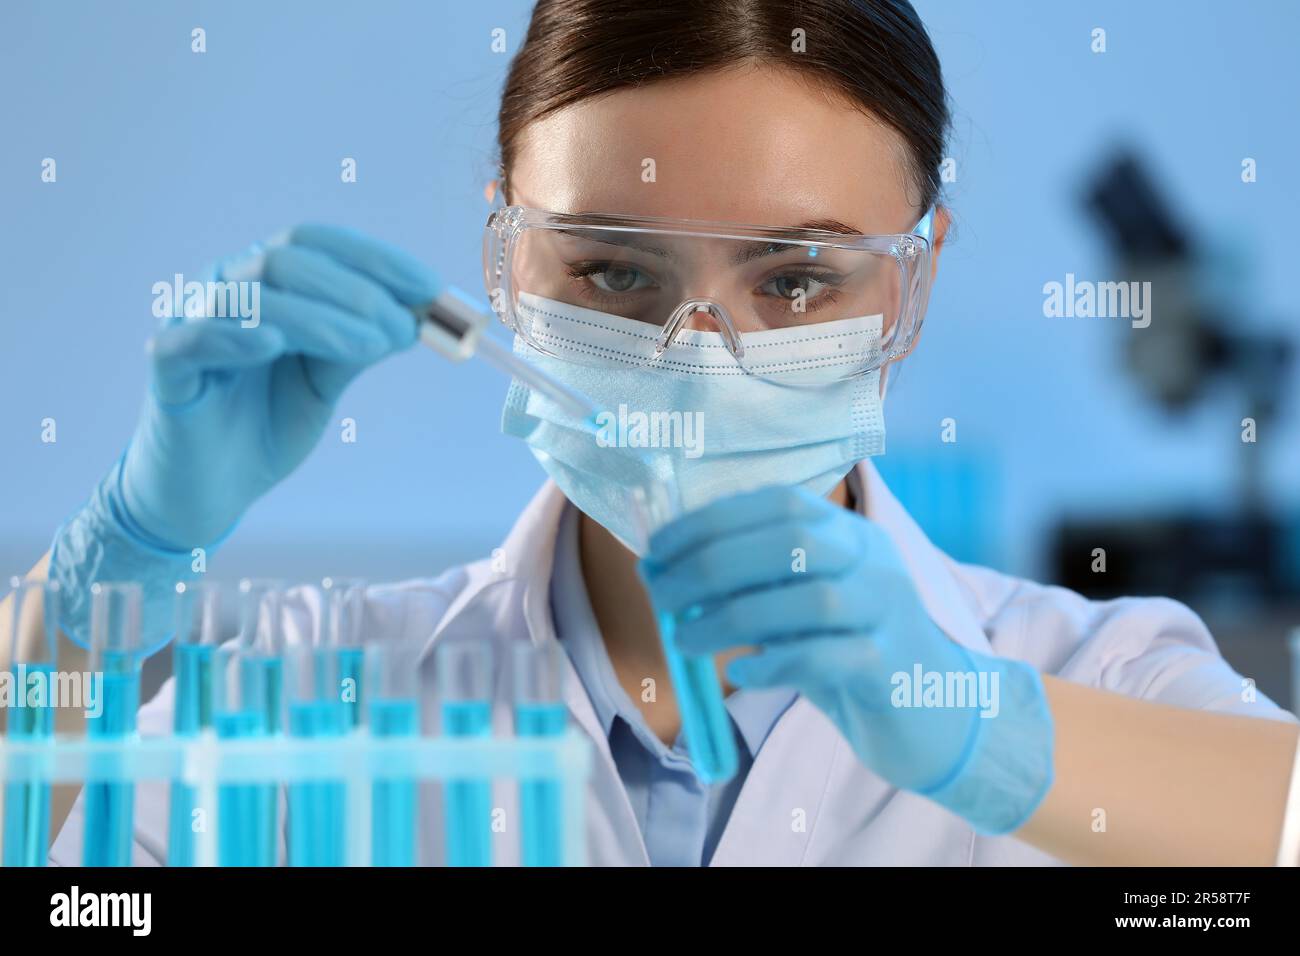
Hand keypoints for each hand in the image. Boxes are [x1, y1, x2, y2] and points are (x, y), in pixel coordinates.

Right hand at [123, 224, 436, 547]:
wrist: (213, 488)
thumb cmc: (268, 422)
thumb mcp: (327, 380)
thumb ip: (360, 345)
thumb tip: (417, 315)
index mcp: (266, 280)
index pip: (318, 243)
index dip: (377, 259)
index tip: (430, 288)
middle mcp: (226, 286)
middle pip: (289, 260)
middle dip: (357, 292)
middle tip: (403, 328)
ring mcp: (192, 320)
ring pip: (255, 295)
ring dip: (321, 317)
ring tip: (370, 346)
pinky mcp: (168, 366)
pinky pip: (196, 338)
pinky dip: (236, 335)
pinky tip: (274, 344)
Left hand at [638, 484, 1052, 833]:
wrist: (931, 712)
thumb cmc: (845, 651)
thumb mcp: (796, 605)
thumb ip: (746, 585)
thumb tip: (662, 573)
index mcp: (847, 532)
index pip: (779, 503)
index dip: (712, 520)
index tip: (657, 549)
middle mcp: (872, 560)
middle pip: (793, 542)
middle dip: (713, 565)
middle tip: (661, 596)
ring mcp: (888, 611)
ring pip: (813, 599)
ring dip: (733, 617)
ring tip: (684, 640)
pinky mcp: (890, 667)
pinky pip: (830, 658)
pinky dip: (776, 663)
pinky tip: (740, 672)